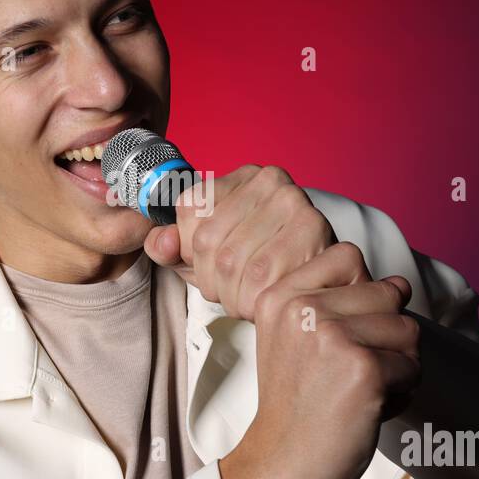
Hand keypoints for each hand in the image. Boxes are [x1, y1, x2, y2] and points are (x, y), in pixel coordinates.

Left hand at [142, 164, 336, 320]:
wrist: (316, 286)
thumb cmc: (256, 266)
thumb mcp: (201, 256)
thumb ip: (169, 247)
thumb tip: (162, 242)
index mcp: (240, 177)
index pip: (190, 209)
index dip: (189, 252)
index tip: (207, 266)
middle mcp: (270, 180)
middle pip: (208, 241)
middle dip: (211, 280)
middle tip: (228, 291)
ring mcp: (294, 201)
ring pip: (232, 263)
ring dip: (232, 296)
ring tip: (245, 297)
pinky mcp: (314, 229)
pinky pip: (262, 279)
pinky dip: (254, 301)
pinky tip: (266, 299)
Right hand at [218, 242, 421, 478]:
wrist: (280, 466)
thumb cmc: (296, 405)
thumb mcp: (292, 337)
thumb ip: (334, 302)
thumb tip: (401, 283)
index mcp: (279, 295)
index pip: (348, 256)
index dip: (362, 292)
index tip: (341, 333)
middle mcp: (303, 308)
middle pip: (387, 293)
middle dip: (385, 335)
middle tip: (349, 372)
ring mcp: (333, 337)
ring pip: (408, 330)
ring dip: (398, 365)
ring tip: (361, 390)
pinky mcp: (363, 370)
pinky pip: (413, 368)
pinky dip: (401, 393)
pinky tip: (368, 409)